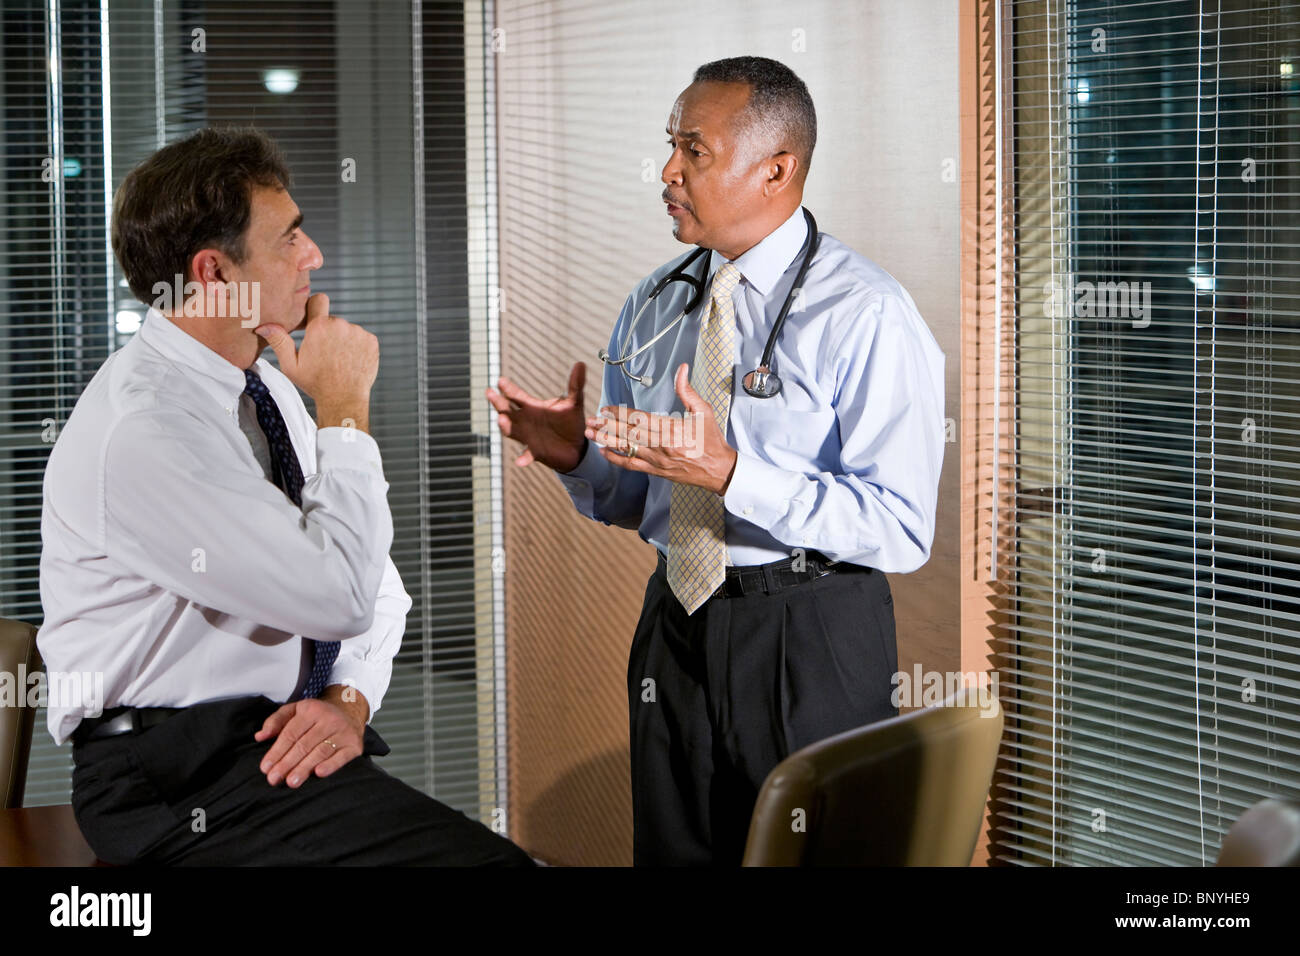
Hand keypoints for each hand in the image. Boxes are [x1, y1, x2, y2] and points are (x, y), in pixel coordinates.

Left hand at [254, 689, 368, 787]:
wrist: (350, 710)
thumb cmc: (317, 715)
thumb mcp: (295, 710)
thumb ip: (275, 721)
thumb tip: (260, 736)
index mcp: (311, 710)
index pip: (291, 734)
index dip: (277, 751)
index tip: (265, 767)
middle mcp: (329, 719)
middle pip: (304, 744)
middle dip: (287, 763)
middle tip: (274, 778)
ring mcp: (343, 731)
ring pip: (321, 751)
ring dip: (305, 767)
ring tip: (291, 781)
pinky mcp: (354, 744)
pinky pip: (342, 756)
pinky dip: (331, 765)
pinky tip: (319, 773)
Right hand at [256, 292, 377, 431]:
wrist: (344, 400)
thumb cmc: (316, 384)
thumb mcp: (291, 365)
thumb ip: (279, 342)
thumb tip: (263, 326)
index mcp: (319, 327)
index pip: (318, 299)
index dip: (314, 307)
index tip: (312, 319)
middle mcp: (340, 325)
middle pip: (332, 320)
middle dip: (328, 331)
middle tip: (324, 353)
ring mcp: (358, 333)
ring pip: (348, 330)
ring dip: (343, 340)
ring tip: (338, 360)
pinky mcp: (372, 341)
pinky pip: (362, 337)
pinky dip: (357, 346)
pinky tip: (350, 361)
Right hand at [485, 362, 587, 471]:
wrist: (576, 447)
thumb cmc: (570, 422)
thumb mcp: (575, 403)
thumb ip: (576, 385)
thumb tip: (581, 363)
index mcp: (532, 407)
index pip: (516, 396)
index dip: (508, 389)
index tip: (501, 381)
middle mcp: (525, 421)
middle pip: (507, 410)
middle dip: (498, 402)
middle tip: (491, 394)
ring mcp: (528, 437)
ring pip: (511, 430)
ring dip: (506, 426)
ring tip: (502, 420)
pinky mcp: (535, 452)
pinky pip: (527, 455)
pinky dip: (523, 458)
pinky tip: (520, 461)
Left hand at [587, 363, 737, 494]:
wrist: (718, 469)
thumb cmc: (711, 439)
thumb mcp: (703, 411)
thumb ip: (688, 390)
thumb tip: (682, 369)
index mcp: (672, 429)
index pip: (640, 419)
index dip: (620, 414)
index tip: (606, 409)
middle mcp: (662, 445)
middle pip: (628, 434)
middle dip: (607, 427)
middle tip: (590, 421)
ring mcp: (658, 460)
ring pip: (627, 449)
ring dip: (606, 441)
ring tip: (590, 435)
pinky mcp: (656, 471)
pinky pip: (632, 465)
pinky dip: (616, 459)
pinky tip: (604, 452)